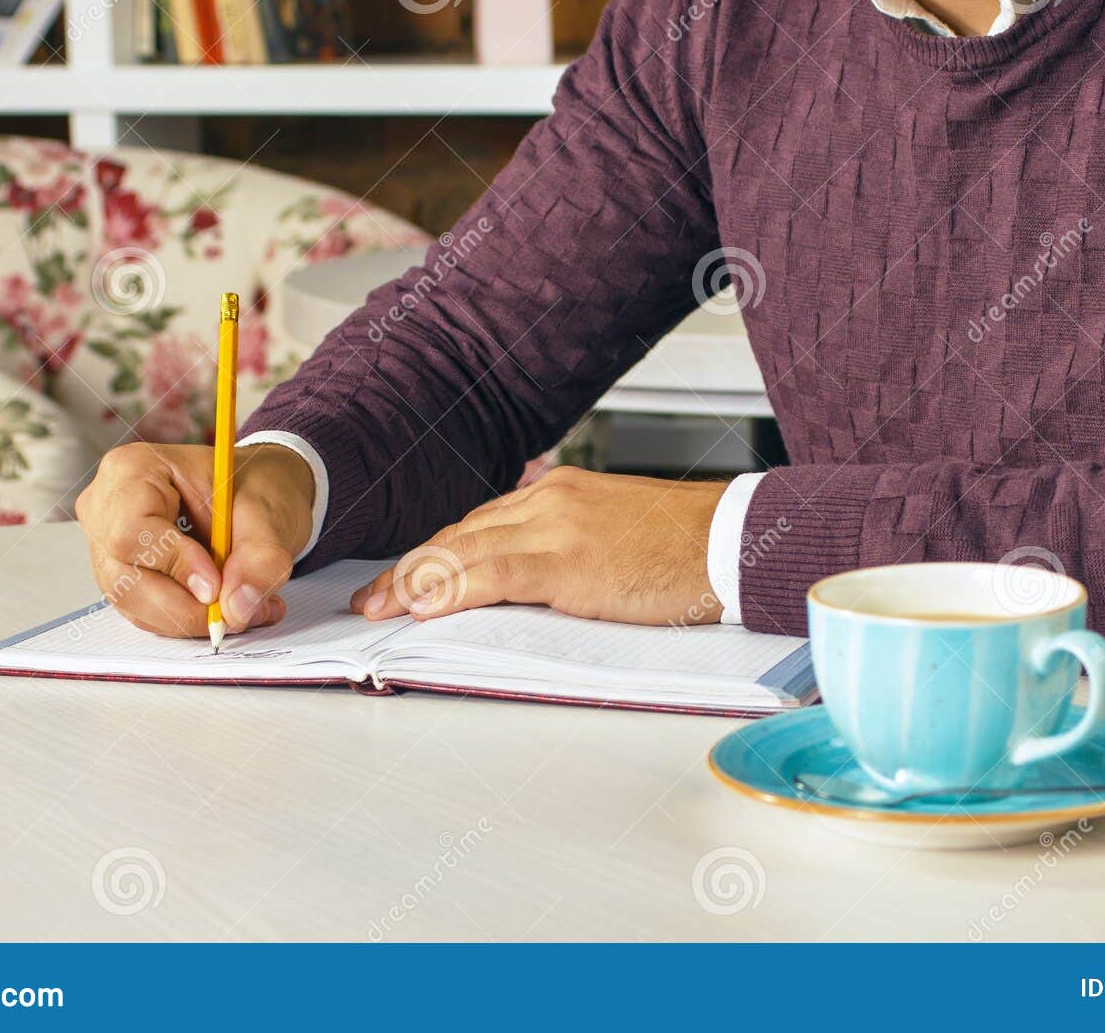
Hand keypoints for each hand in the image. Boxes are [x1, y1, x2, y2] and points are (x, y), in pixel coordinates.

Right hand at [75, 441, 313, 637]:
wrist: (254, 495)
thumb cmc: (253, 486)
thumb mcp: (268, 513)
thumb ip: (259, 559)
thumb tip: (238, 607)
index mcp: (132, 470)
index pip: (131, 531)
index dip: (174, 564)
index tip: (216, 585)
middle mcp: (107, 509)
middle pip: (125, 579)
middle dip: (185, 607)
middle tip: (238, 612)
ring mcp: (107, 547)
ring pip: (135, 605)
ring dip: (191, 617)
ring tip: (243, 606)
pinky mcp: (122, 576)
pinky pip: (145, 613)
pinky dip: (187, 618)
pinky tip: (226, 605)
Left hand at [351, 466, 726, 625]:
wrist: (733, 540)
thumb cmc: (686, 547)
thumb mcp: (615, 538)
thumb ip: (569, 552)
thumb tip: (528, 588)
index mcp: (561, 494)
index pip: (479, 526)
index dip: (434, 556)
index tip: (404, 579)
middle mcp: (550, 500)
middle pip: (460, 535)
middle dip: (410, 570)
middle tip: (371, 600)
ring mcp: (557, 527)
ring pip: (465, 551)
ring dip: (415, 583)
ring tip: (380, 610)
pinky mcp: (570, 560)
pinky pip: (494, 574)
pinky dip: (453, 589)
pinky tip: (425, 607)